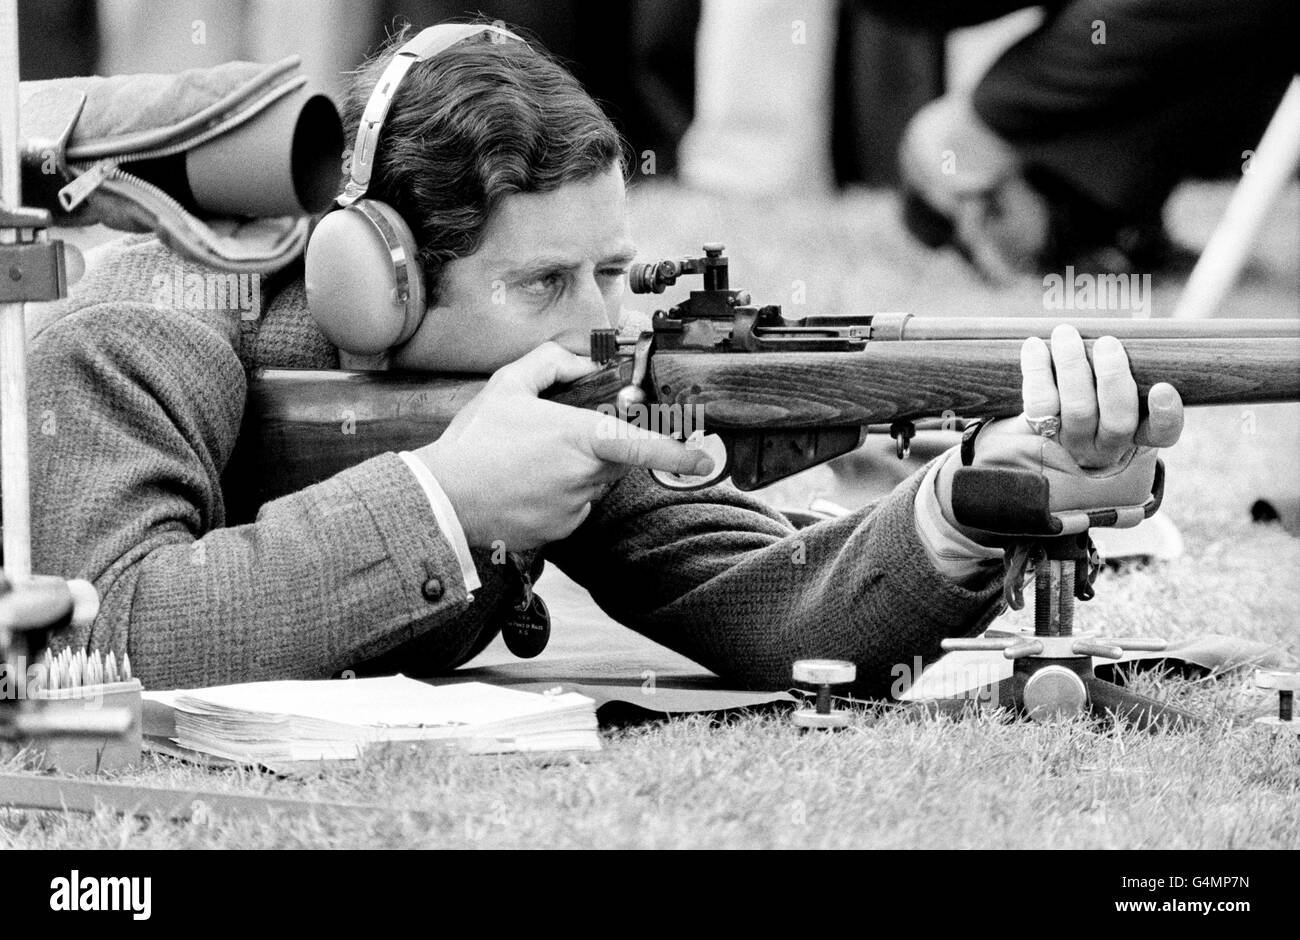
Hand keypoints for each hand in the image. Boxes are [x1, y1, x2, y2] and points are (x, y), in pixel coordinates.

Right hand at [416, 343, 713, 550]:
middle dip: (599, 447)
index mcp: (580, 437)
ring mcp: (575, 506)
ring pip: (595, 484)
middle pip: (615, 460)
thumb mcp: (508, 385)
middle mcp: (585, 475)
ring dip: (577, 471)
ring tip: (530, 463)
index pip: (642, 446)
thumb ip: (551, 362)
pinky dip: (560, 496)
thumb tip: (584, 358)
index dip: (676, 454)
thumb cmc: (475, 441)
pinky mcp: (562, 530)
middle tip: (556, 439)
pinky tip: (527, 486)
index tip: (701, 459)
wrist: (443, 499)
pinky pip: (576, 507)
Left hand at [936, 324, 1183, 538]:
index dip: (1166, 415)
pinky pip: (1039, 404)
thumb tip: (1126, 332)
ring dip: (1072, 367)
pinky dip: (1037, 371)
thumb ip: (1125, 374)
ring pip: (1077, 409)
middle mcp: (1106, 448)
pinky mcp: (1038, 435)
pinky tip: (1034, 346)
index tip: (1163, 388)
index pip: (1162, 433)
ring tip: (1066, 334)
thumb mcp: (1115, 397)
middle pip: (1117, 420)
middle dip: (1112, 377)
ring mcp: (1071, 446)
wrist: (1034, 437)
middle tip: (1107, 343)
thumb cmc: (1091, 402)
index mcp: (1138, 438)